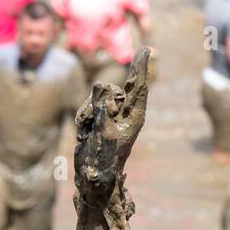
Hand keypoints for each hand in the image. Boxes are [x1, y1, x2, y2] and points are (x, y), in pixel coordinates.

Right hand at [73, 47, 152, 203]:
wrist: (92, 180)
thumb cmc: (103, 159)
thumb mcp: (103, 131)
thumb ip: (101, 106)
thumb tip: (100, 84)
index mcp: (134, 116)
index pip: (138, 86)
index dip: (141, 66)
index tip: (147, 49)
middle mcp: (124, 114)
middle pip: (113, 90)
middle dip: (101, 101)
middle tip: (102, 117)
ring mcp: (110, 117)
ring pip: (96, 98)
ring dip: (88, 113)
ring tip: (90, 132)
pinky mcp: (97, 120)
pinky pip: (87, 108)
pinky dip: (83, 119)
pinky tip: (85, 133)